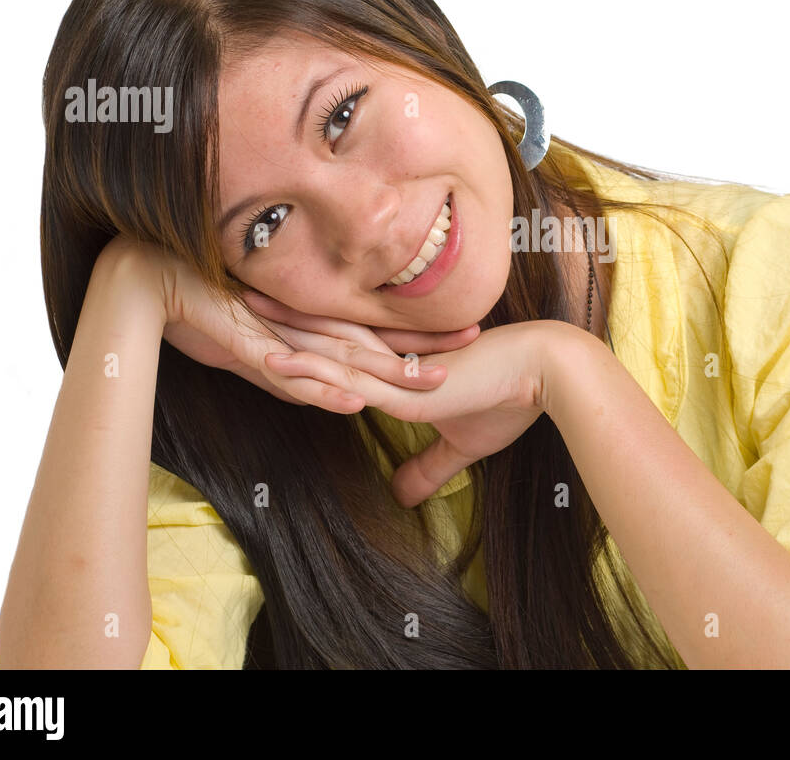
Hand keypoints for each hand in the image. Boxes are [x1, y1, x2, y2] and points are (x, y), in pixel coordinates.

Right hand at [98, 236, 471, 409]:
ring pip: (341, 357)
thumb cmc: (198, 309)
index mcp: (307, 321)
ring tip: (431, 382)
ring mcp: (276, 333)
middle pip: (371, 341)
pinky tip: (352, 402)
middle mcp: (299, 324)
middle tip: (475, 346)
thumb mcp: (253, 345)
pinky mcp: (247, 343)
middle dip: (422, 349)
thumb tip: (329, 396)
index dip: (419, 335)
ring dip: (385, 373)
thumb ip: (290, 368)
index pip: (375, 331)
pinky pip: (291, 372)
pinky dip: (322, 389)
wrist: (146, 281)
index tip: (466, 333)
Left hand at [253, 298, 577, 506]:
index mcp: (404, 364)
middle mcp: (393, 360)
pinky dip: (308, 372)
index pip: (349, 341)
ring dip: (284, 332)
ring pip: (328, 347)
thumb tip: (404, 497)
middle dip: (286, 314)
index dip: (313, 326)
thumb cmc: (512, 399)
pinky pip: (346, 380)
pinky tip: (275, 364)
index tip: (279, 312)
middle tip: (242, 291)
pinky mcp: (405, 390)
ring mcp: (395, 372)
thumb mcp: (462, 446)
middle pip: (330, 331)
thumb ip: (429, 468)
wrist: (547, 376)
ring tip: (242, 311)